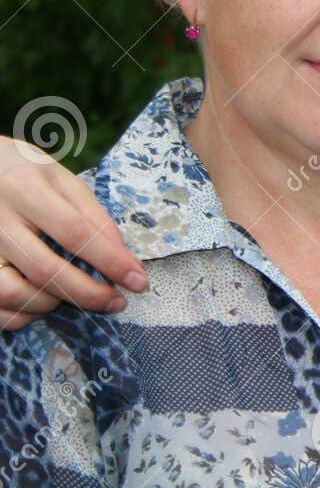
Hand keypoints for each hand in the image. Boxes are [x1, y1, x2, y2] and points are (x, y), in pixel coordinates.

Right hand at [0, 135, 145, 329]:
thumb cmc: (26, 173)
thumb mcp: (63, 180)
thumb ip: (94, 216)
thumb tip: (124, 258)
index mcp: (26, 191)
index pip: (75, 232)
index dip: (110, 260)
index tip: (138, 281)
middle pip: (44, 270)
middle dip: (88, 293)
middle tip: (116, 302)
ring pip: (13, 293)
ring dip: (52, 304)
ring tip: (75, 296)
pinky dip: (21, 315)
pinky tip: (44, 303)